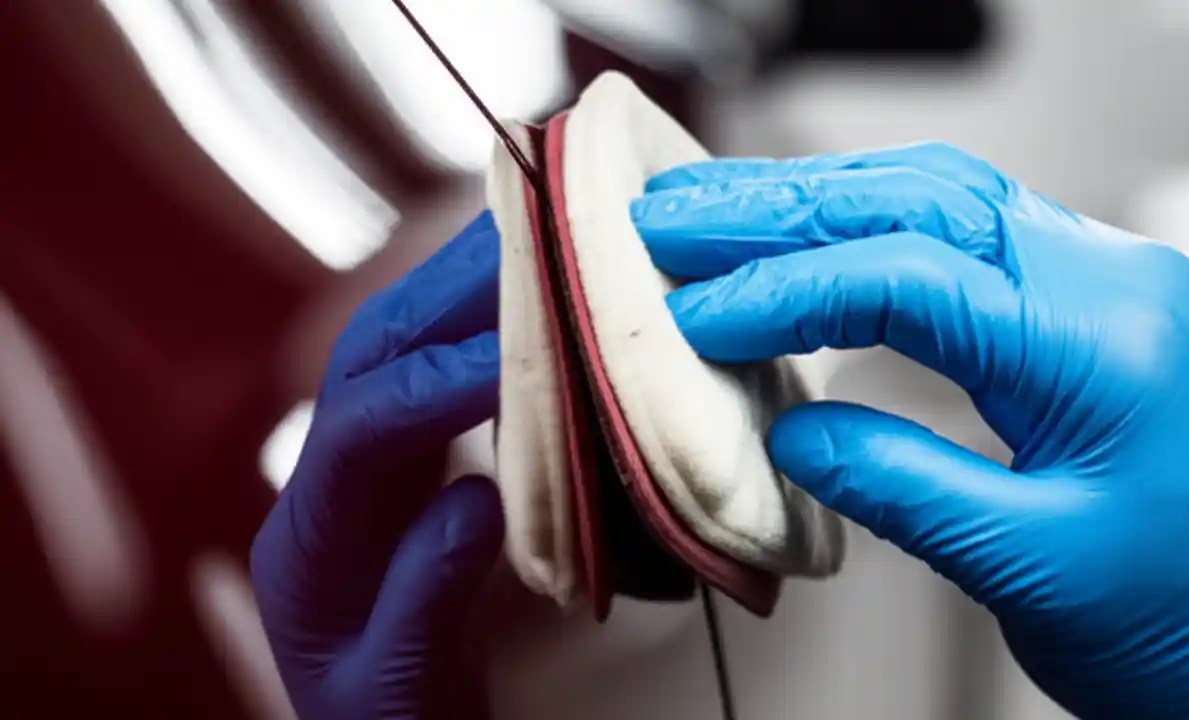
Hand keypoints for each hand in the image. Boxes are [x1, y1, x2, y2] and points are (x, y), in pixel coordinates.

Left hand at [250, 212, 503, 719]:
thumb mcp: (400, 691)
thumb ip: (427, 595)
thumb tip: (478, 496)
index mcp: (307, 544)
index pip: (356, 434)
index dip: (433, 387)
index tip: (513, 361)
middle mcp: (325, 485)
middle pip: (368, 358)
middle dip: (447, 297)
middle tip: (532, 244)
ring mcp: (364, 467)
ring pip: (399, 348)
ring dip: (464, 290)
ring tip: (539, 243)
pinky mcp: (409, 464)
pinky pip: (437, 375)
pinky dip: (484, 328)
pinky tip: (532, 301)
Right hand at [631, 144, 1188, 718]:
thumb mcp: (1032, 568)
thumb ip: (901, 485)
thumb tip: (793, 432)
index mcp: (1101, 345)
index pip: (908, 278)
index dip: (783, 291)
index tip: (697, 316)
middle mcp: (1106, 282)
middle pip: (916, 201)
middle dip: (779, 206)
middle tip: (674, 216)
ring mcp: (1099, 279)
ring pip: (936, 193)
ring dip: (819, 196)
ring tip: (718, 205)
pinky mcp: (1083, 299)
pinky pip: (964, 226)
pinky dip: (869, 220)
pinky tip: (812, 231)